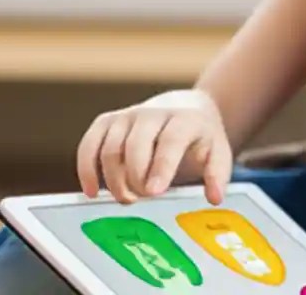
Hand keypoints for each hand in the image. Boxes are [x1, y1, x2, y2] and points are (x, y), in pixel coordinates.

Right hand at [76, 89, 231, 204]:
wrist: (185, 106)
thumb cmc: (200, 137)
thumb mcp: (218, 152)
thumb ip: (218, 175)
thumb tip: (214, 198)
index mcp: (185, 119)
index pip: (170, 140)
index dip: (161, 166)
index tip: (153, 192)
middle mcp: (153, 113)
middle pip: (135, 145)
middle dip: (135, 178)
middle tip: (143, 199)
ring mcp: (127, 115)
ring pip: (110, 148)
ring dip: (114, 180)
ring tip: (129, 199)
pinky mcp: (107, 121)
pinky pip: (89, 144)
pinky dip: (86, 169)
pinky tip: (92, 192)